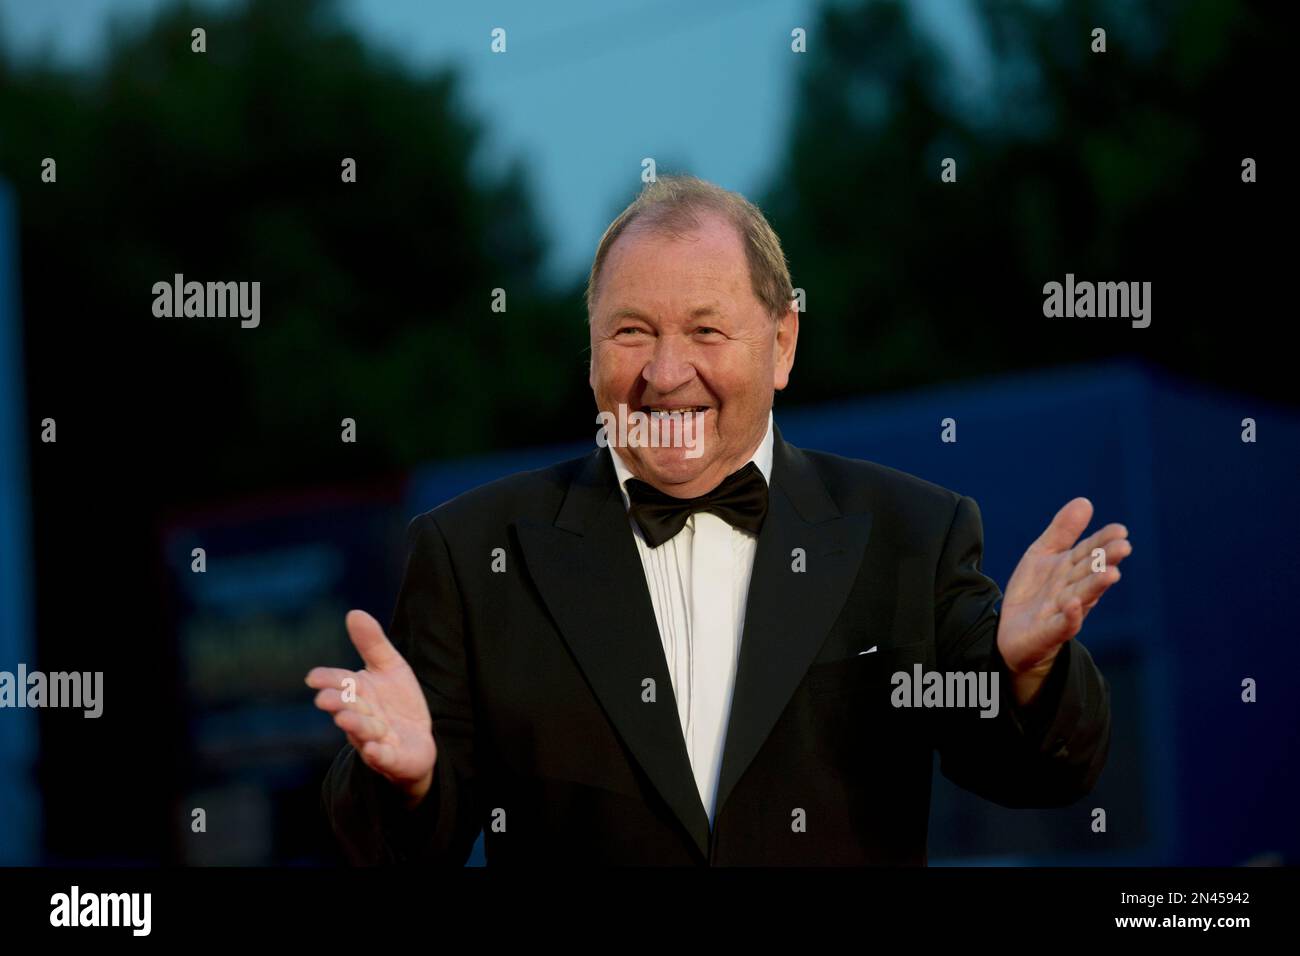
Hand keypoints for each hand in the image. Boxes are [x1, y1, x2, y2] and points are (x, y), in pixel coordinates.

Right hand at [307, 609, 437, 806]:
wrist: (417, 740)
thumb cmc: (396, 701)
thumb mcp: (390, 666)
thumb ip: (373, 643)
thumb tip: (353, 612)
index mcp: (358, 692)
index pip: (340, 683)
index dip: (327, 680)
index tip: (313, 677)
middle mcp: (361, 716)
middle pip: (348, 707)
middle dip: (336, 703)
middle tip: (324, 699)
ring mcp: (374, 739)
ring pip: (363, 732)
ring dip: (354, 725)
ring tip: (345, 718)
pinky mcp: (392, 759)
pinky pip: (383, 758)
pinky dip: (378, 755)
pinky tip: (375, 750)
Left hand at [996, 497, 1131, 705]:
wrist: (1013, 633)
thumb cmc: (1035, 592)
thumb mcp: (1042, 554)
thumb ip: (1062, 531)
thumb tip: (1085, 501)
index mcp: (1071, 569)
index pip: (1089, 552)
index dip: (1103, 541)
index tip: (1120, 530)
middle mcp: (1072, 589)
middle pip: (1090, 573)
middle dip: (1105, 560)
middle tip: (1124, 547)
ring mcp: (1063, 612)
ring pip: (1082, 597)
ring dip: (1096, 586)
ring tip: (1111, 574)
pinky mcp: (1049, 633)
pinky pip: (1062, 625)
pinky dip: (1069, 616)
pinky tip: (1073, 604)